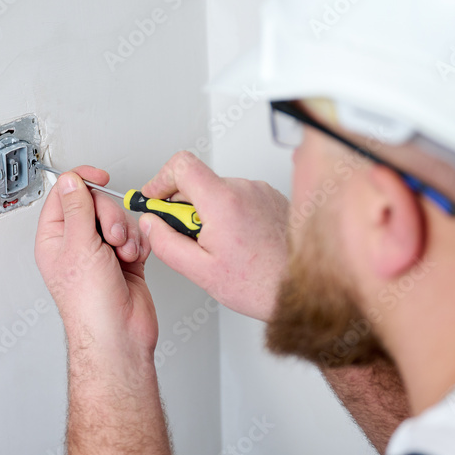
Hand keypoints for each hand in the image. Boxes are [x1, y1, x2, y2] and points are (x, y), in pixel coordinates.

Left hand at [35, 166, 156, 360]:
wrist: (119, 335)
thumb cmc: (90, 304)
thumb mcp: (79, 246)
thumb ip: (77, 208)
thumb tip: (71, 180)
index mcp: (54, 238)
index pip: (65, 194)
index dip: (82, 181)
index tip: (100, 177)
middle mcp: (76, 243)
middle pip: (96, 203)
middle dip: (110, 216)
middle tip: (112, 236)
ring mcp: (101, 251)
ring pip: (119, 218)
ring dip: (127, 233)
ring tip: (123, 254)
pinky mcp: (125, 259)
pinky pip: (137, 235)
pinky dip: (140, 244)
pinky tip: (135, 260)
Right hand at [138, 151, 289, 322]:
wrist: (304, 290)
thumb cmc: (261, 284)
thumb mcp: (200, 271)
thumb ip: (166, 243)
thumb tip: (150, 224)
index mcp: (224, 201)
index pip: (181, 165)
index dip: (160, 180)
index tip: (154, 198)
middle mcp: (244, 189)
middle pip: (198, 180)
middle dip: (184, 205)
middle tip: (187, 236)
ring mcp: (261, 191)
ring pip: (218, 190)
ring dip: (208, 211)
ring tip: (218, 244)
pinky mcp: (272, 198)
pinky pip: (239, 197)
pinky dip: (229, 213)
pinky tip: (236, 241)